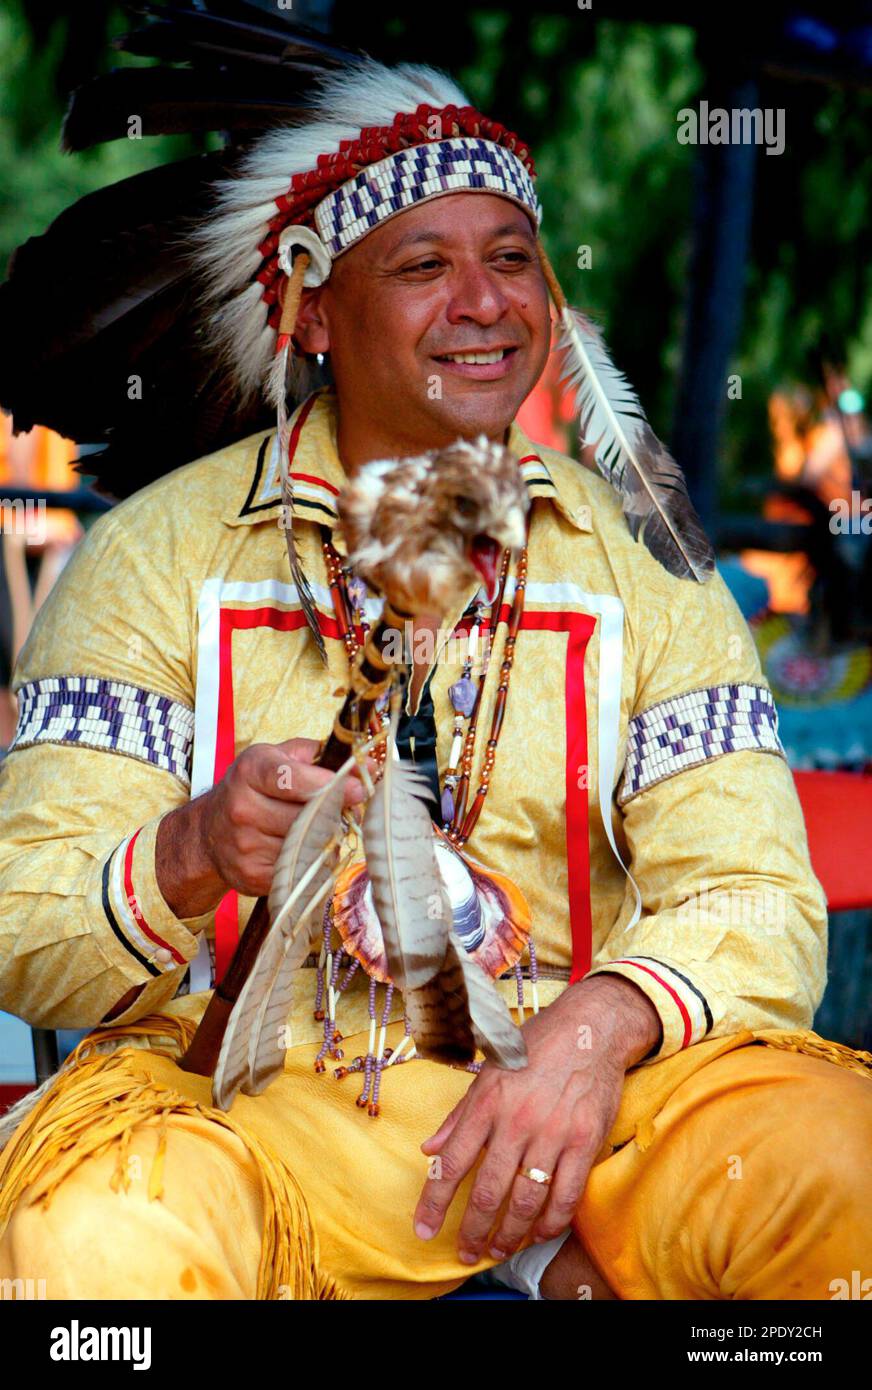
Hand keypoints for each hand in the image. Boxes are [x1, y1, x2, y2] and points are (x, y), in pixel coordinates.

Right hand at [156, 737, 372, 915]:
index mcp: (250, 771)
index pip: (291, 778)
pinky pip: (300, 869)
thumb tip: (367, 767)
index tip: (359, 789)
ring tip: (321, 827)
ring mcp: (245, 845)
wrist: (209, 832)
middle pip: (307, 816)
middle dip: (335, 813)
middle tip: (348, 809)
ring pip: (308, 844)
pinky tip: (304, 848)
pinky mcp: (252, 875)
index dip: (329, 784)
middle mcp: (242, 807)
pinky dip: (312, 860)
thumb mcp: (276, 758)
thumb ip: (319, 756)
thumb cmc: (253, 789)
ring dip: (325, 837)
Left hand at [413, 973, 660, 1264]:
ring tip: (499, 1249)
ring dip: (509, 1233)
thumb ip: (459, 1116)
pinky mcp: (585, 1141)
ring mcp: (553, 1133)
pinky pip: (566, 1193)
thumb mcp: (488, 1072)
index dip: (434, 1202)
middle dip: (472, 1230)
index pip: (452, 1163)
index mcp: (487, 1103)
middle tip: (465, 1253)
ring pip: (526, 1199)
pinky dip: (551, 1221)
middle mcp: (516, 1121)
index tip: (423, 1230)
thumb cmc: (535, 1048)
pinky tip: (539, 1233)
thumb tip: (429, 1150)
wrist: (589, 1029)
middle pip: (488, 1191)